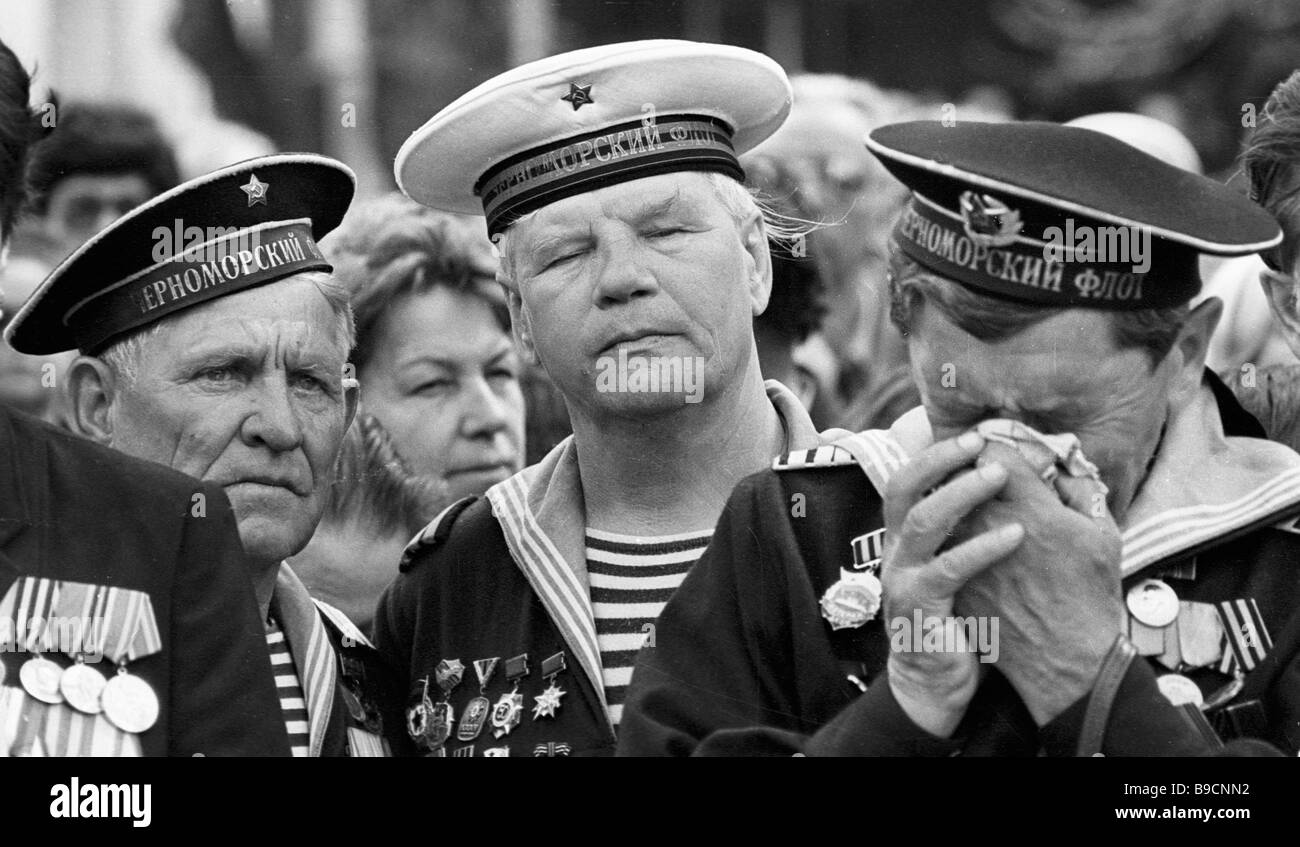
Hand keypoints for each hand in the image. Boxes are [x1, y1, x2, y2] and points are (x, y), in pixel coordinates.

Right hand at [881, 431, 1024, 736]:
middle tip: (978, 442)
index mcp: (905, 538)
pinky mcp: (916, 607)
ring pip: (921, 521)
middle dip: (938, 460)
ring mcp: (900, 578)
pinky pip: (948, 569)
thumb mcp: (961, 568)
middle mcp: (895, 551)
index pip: (908, 481)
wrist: (937, 685)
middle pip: (902, 489)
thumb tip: (1013, 487)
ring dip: (960, 493)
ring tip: (997, 476)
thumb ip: (973, 530)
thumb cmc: (960, 619)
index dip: (935, 455)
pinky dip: (982, 547)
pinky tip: (1015, 534)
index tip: (973, 433)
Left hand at [953, 442, 1124, 724]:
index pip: (996, 452)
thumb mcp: (1103, 536)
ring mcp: (965, 554)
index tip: (998, 449)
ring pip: (944, 507)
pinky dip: (946, 534)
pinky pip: (940, 544)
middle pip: (961, 474)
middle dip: (966, 464)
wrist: (1064, 658)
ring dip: (950, 497)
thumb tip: (1060, 464)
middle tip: (974, 462)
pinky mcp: (953, 580)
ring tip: (962, 496)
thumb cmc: (1091, 596)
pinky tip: (957, 535)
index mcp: (1032, 508)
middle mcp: (991, 526)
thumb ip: (1081, 489)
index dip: (996, 446)